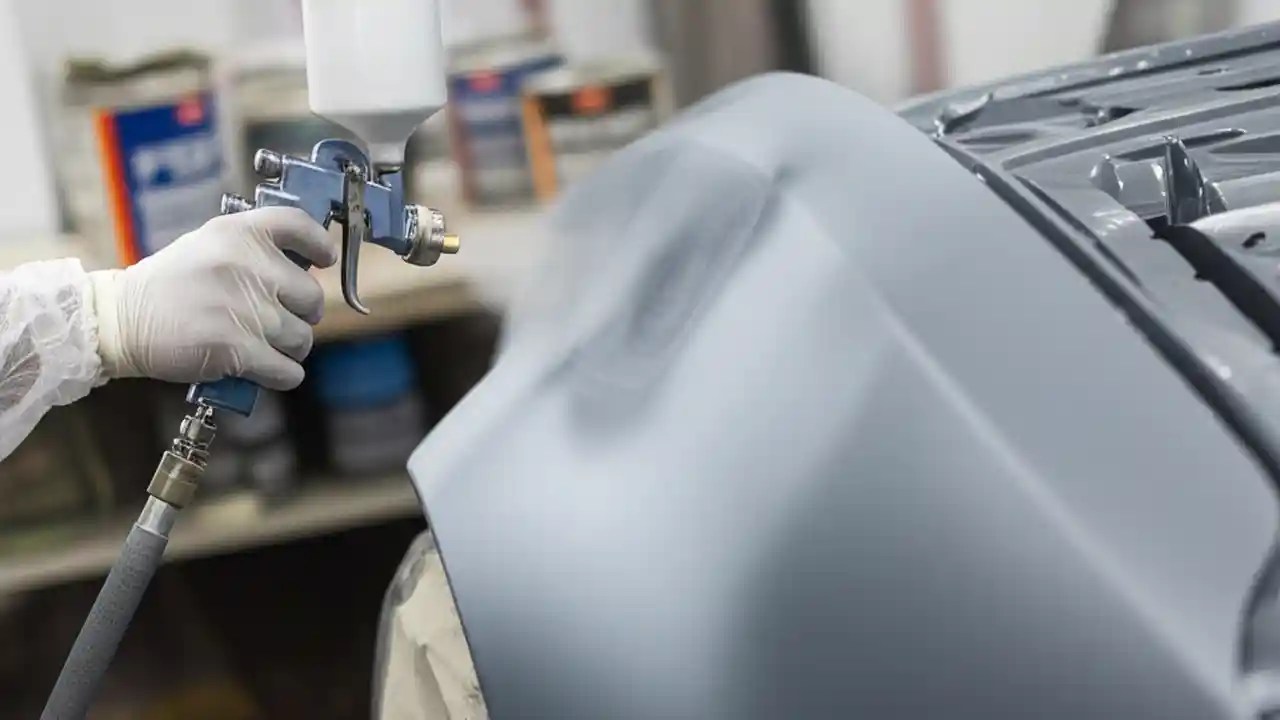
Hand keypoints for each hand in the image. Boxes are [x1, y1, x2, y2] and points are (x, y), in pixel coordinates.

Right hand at [90, 207, 337, 389]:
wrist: (120, 320)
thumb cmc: (171, 285)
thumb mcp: (209, 245)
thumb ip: (254, 249)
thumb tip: (306, 267)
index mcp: (238, 233)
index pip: (299, 225)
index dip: (320, 245)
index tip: (323, 260)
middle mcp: (246, 266)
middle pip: (312, 297)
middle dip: (302, 314)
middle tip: (282, 319)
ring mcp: (245, 309)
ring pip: (302, 338)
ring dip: (290, 348)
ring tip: (266, 345)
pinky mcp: (237, 349)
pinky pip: (288, 370)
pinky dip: (282, 374)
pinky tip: (266, 369)